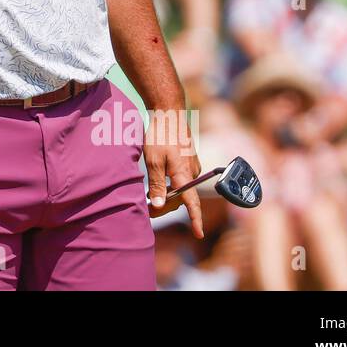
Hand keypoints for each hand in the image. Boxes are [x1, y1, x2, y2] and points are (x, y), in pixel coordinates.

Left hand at [144, 124, 204, 238]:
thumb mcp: (153, 160)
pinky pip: (182, 181)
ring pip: (181, 190)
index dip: (195, 219)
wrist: (170, 113)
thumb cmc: (160, 135)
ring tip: (148, 197)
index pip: (192, 202)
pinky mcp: (189, 162)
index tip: (199, 234)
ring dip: (167, 196)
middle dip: (166, 207)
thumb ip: (157, 184)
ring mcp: (192, 167)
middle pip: (182, 199)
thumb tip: (159, 205)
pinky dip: (171, 186)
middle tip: (146, 210)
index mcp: (184, 174)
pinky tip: (157, 184)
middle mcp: (192, 173)